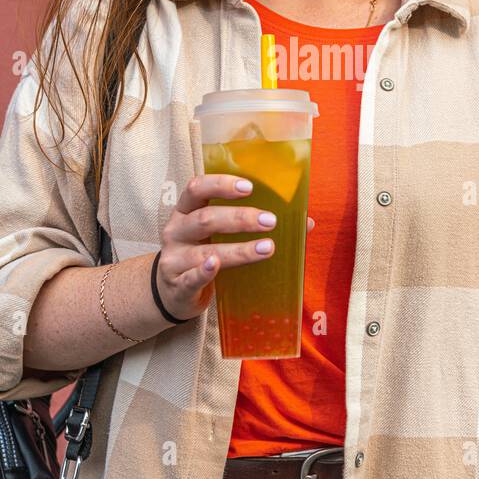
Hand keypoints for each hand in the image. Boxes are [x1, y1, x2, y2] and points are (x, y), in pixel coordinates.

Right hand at [154, 173, 314, 322]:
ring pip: (205, 251)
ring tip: (267, 248)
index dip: (221, 184)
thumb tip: (306, 222)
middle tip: (270, 220)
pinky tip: (217, 265)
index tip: (249, 187)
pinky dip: (204, 272)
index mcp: (186, 211)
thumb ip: (251, 224)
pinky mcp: (177, 285)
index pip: (197, 188)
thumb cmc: (202, 254)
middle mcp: (176, 231)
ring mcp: (174, 259)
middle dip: (239, 218)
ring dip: (238, 249)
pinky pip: (191, 278)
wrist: (172, 293)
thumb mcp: (218, 235)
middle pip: (205, 218)